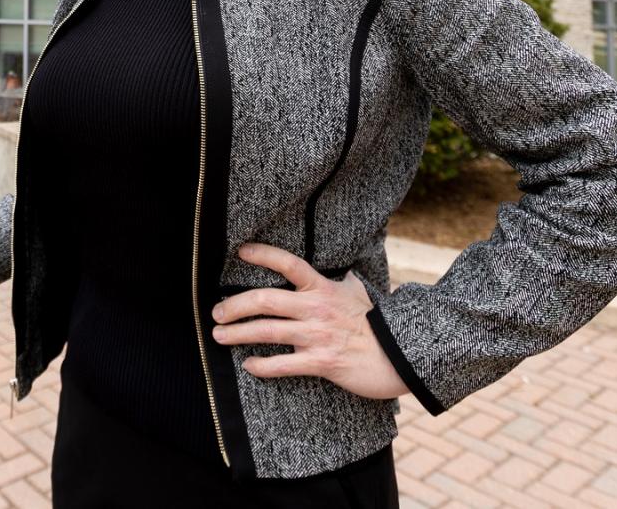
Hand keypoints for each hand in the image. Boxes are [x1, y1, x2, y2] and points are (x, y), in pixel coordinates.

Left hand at [210, 242, 407, 401]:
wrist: (399, 356)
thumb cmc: (376, 324)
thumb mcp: (358, 294)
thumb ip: (344, 282)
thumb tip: (345, 273)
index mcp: (323, 288)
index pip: (289, 264)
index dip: (263, 254)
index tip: (240, 252)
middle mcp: (316, 308)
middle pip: (265, 299)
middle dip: (234, 305)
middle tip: (216, 312)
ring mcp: (317, 335)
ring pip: (267, 331)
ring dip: (237, 334)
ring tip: (219, 335)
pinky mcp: (321, 362)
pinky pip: (283, 364)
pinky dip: (261, 366)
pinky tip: (249, 365)